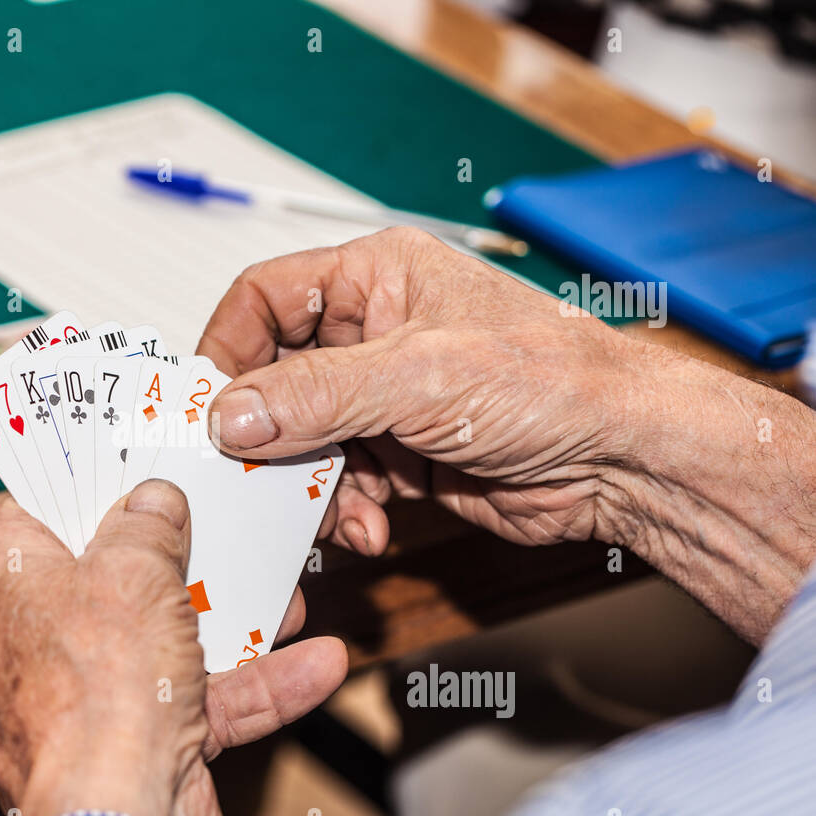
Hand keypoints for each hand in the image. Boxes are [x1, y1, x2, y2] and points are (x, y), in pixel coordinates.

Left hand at [0, 479, 347, 815]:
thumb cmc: (96, 693)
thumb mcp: (132, 570)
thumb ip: (147, 522)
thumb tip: (153, 501)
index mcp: (2, 583)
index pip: (41, 510)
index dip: (92, 480)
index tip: (136, 457)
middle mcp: (35, 637)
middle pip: (114, 572)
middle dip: (184, 552)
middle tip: (223, 514)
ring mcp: (88, 692)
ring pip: (167, 636)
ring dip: (236, 616)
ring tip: (287, 588)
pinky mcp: (137, 738)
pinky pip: (202, 697)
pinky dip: (257, 682)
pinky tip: (314, 662)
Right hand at [199, 227, 815, 639]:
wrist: (623, 462)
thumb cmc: (554, 382)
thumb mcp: (419, 376)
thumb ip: (316, 394)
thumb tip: (232, 412)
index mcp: (376, 279)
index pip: (265, 298)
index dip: (227, 347)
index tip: (203, 403)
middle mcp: (373, 336)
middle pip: (275, 379)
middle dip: (265, 433)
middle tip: (249, 473)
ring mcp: (384, 400)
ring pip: (300, 442)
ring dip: (306, 485)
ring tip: (327, 510)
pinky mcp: (399, 456)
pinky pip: (337, 485)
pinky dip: (342, 512)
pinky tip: (369, 525)